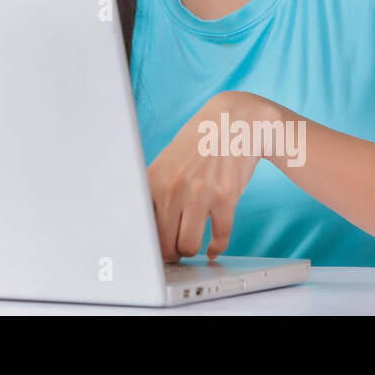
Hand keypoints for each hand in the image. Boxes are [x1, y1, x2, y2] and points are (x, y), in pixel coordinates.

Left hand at [147, 91, 267, 261]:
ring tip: (192, 245)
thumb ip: (154, 192)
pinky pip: (219, 238)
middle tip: (174, 252)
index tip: (151, 252)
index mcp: (153, 181)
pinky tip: (213, 247)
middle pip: (165, 244)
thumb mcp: (166, 163)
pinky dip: (216, 248)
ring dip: (191, 251)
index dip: (147, 244)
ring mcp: (200, 195)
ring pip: (189, 246)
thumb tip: (146, 230)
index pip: (142, 227)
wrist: (232, 121)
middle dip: (170, 253)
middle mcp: (173, 189)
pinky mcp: (226, 199)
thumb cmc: (197, 144)